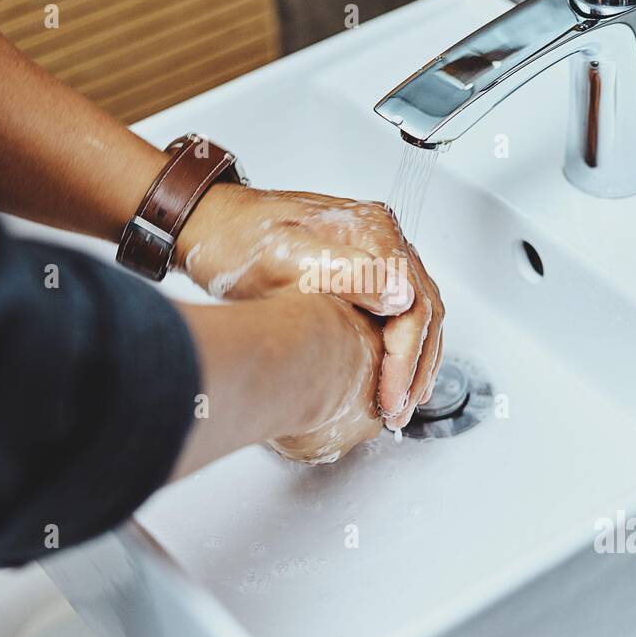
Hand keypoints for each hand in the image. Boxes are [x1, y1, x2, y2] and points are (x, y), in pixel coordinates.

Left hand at [177, 183, 444, 430]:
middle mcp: (382, 240)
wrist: (212, 225)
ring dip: (415, 363)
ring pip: (418, 314)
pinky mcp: (362, 271)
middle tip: (398, 411)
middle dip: (415, 368)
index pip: (413, 303)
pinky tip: (392, 377)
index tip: (391, 397)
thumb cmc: (239, 238)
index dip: (406, 358)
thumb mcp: (286, 256)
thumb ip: (346, 272)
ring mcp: (375, 255)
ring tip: (401, 404)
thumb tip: (400, 295)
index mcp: (373, 231)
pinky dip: (402, 349)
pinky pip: (399, 313)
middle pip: (423, 310)